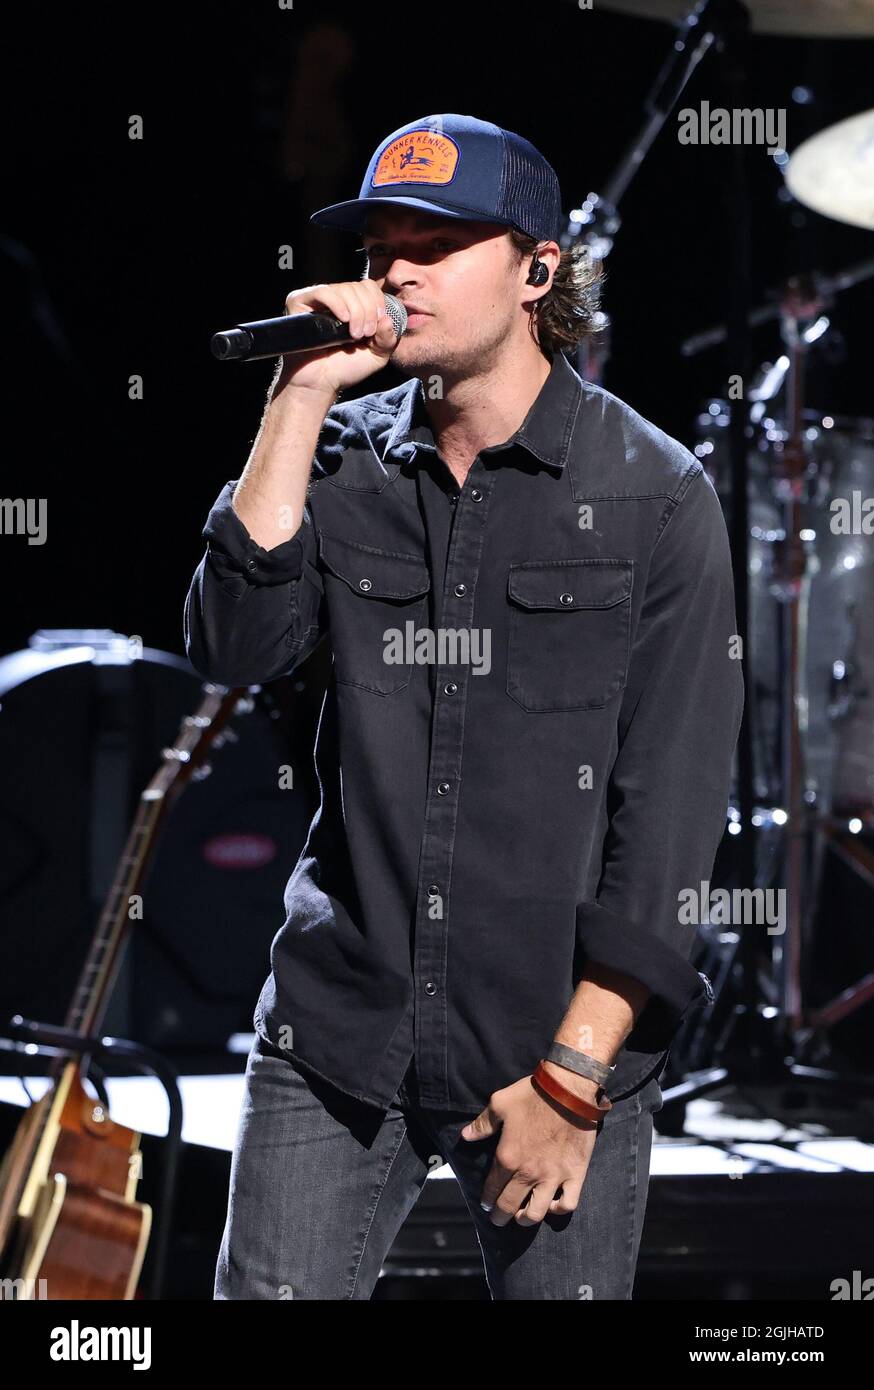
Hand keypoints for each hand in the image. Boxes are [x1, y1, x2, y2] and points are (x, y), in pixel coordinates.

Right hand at [277, 280, 401, 395]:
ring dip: (355, 311)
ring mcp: (317, 300)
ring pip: (343, 288)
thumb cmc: (344, 369)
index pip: (368, 287)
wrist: (319, 384)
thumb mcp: (376, 356)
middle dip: (368, 310)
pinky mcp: (300, 302)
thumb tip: (387, 319)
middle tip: (365, 334)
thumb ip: (388, 339)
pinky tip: (342, 319)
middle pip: (358, 287)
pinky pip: (323, 292)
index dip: (377, 301)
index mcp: (353, 306)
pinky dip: (337, 303)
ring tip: (354, 335)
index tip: (378, 324)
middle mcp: (336, 299)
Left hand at [459, 1071, 600, 1226]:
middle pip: (509, 1206)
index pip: (492, 1188)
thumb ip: (482, 1124)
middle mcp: (528, 1173)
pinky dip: (558, 1209)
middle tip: (498, 1219)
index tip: (485, 1203)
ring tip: (522, 1216)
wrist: (569, 1089)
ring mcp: (553, 1177)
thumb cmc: (533, 1095)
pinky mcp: (575, 1175)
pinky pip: (567, 1204)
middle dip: (500, 1216)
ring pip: (536, 1213)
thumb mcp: (500, 1103)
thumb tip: (465, 1136)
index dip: (487, 1199)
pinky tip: (551, 1205)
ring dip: (526, 1219)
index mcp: (508, 1157)